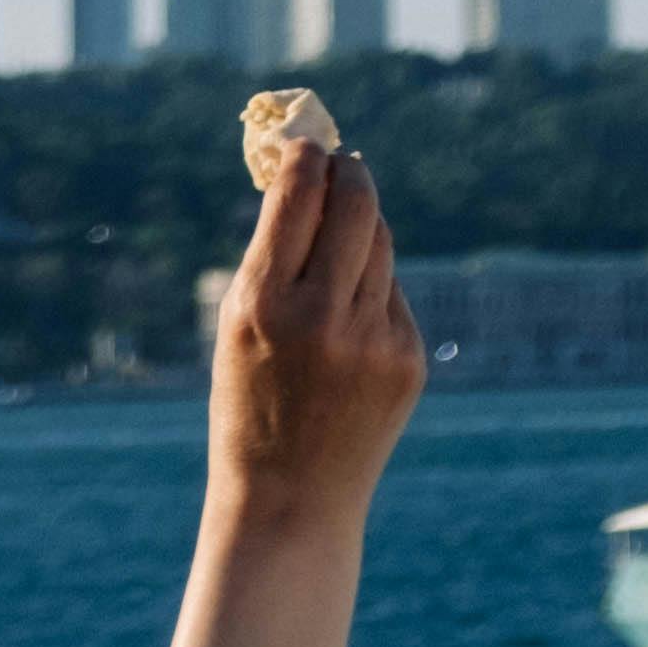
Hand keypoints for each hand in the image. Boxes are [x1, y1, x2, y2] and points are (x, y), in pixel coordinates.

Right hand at [205, 138, 425, 537]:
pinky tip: (350, 331)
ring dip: (363, 229)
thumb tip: (311, 170)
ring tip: (341, 247)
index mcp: (265, 302)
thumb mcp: (239, 322)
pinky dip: (373, 294)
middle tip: (345, 165)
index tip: (308, 144)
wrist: (288, 503)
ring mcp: (372, 340)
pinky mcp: (407, 361)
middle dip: (350, 172)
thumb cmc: (249, 401)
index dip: (307, 156)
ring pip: (380, 243)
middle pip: (356, 201)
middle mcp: (323, 315)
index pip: (299, 190)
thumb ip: (273, 249)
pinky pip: (393, 295)